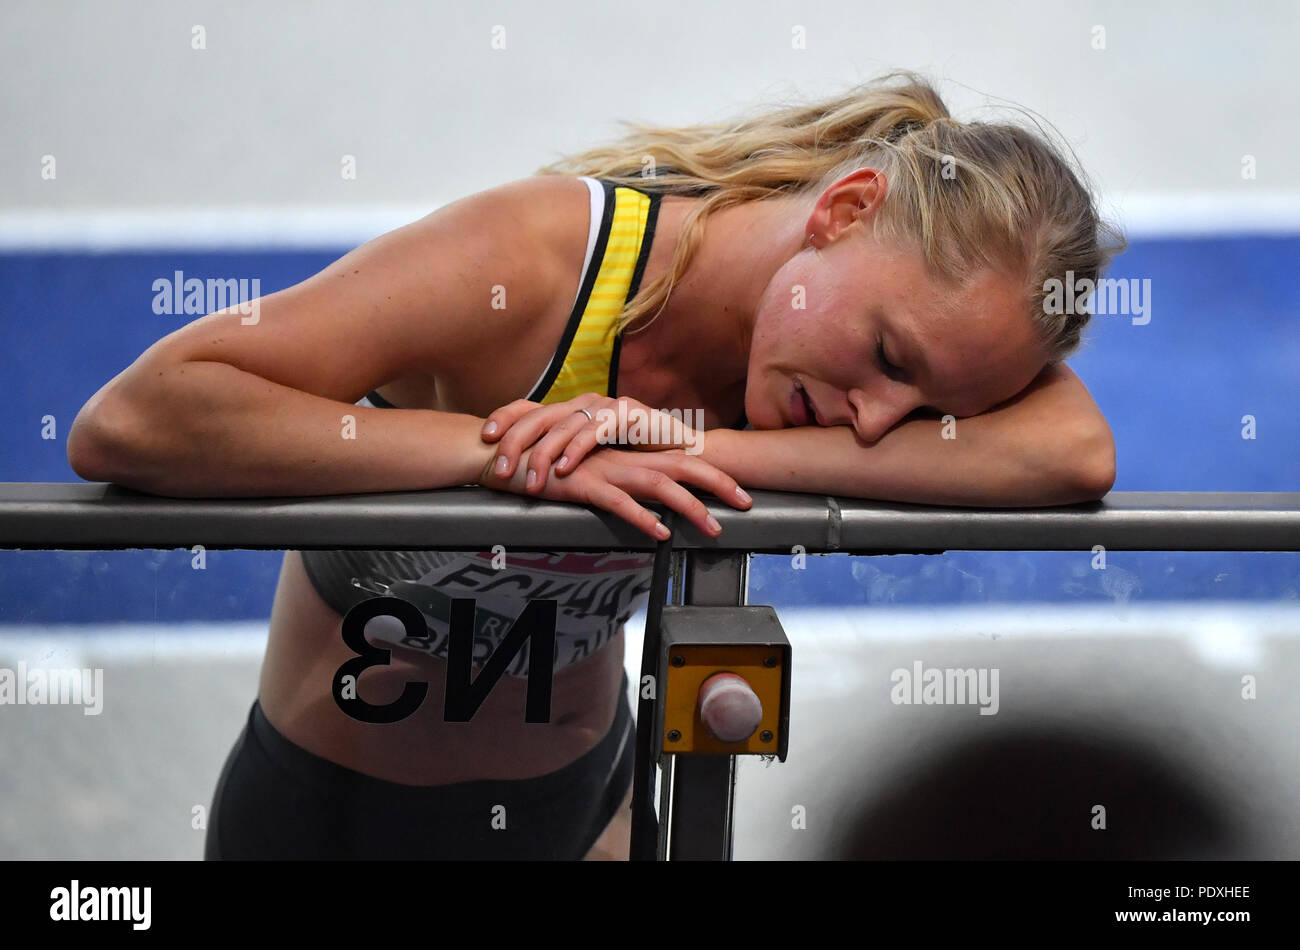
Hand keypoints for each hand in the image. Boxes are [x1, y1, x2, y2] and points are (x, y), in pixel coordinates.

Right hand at [477, 442, 750, 540]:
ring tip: (714, 529)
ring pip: (658, 484)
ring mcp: (603, 469)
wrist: (501, 453)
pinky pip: (617, 501)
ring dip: (690, 508)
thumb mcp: (588, 474)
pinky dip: (640, 517)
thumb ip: (617, 483)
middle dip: (718, 484)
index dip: (710, 472)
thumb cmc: (544, 466)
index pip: (677, 459)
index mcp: (625, 454)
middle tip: (747, 503)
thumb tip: (647, 504)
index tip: (737, 489)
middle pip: (681, 466)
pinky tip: (659, 534)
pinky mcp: (581, 484)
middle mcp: (620, 457)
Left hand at [480, 394, 704, 493]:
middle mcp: (583, 403)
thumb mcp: (590, 455)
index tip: (484, 437)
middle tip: (500, 471)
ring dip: (542, 456)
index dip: (504, 418)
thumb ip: (562, 454)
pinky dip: (576, 452)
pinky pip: (593, 433)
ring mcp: (605, 406)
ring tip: (530, 482)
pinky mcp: (626, 414)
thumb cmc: (633, 455)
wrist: (681, 450)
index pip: (528, 407)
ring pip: (562, 427)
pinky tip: (564, 469)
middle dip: (515, 444)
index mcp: (571, 410)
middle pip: (537, 416)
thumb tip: (524, 468)